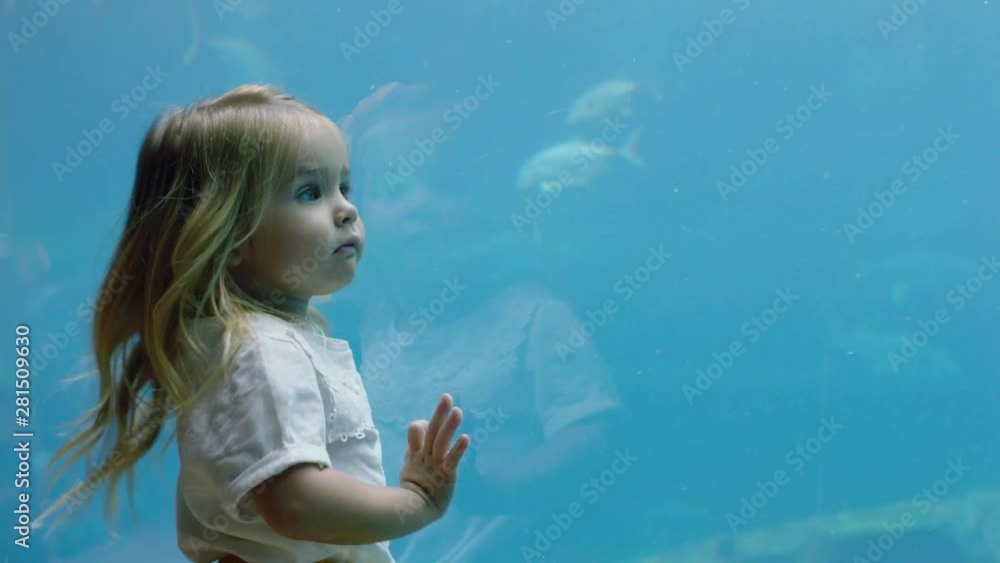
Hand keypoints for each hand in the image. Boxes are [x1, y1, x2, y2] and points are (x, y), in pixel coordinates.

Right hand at [399, 393, 469, 519]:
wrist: (415, 513)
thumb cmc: (415, 490)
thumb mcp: (410, 465)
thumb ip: (414, 446)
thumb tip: (416, 427)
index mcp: (416, 453)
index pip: (419, 430)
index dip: (424, 423)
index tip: (426, 422)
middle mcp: (425, 457)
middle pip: (431, 431)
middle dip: (439, 413)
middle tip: (447, 396)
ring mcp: (434, 466)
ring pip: (440, 442)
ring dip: (449, 426)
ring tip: (458, 411)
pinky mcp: (444, 476)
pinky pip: (451, 461)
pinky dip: (458, 449)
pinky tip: (466, 438)